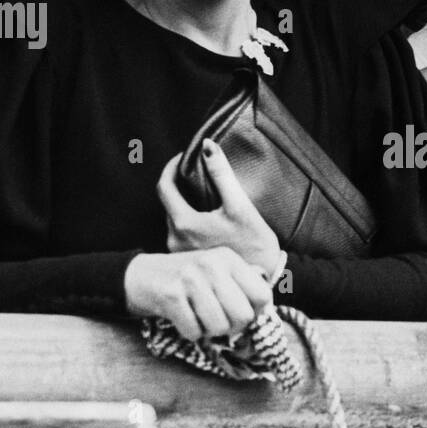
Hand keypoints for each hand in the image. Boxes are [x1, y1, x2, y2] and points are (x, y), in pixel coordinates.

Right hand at [124, 248, 274, 339]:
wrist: (140, 275)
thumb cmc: (185, 278)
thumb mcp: (216, 269)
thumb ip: (243, 280)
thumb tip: (267, 300)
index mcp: (228, 258)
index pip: (263, 295)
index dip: (255, 313)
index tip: (241, 313)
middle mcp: (212, 265)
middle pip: (244, 316)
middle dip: (232, 327)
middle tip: (218, 320)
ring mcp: (191, 279)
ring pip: (220, 327)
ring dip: (209, 331)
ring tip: (199, 318)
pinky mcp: (171, 295)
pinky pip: (194, 331)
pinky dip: (190, 332)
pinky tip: (183, 318)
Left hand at [157, 143, 282, 277]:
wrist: (262, 280)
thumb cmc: (254, 245)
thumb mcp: (240, 206)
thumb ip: (222, 174)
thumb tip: (207, 146)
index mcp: (184, 224)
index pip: (164, 187)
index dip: (171, 167)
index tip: (183, 157)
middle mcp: (174, 240)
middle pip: (168, 203)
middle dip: (178, 185)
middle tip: (194, 172)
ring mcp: (179, 253)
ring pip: (174, 219)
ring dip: (184, 204)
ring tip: (202, 195)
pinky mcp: (188, 261)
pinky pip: (180, 234)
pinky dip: (189, 221)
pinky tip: (206, 219)